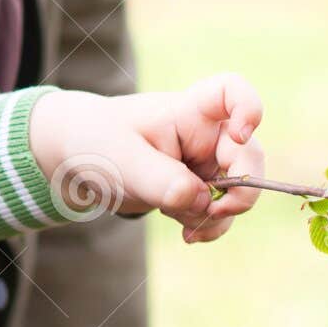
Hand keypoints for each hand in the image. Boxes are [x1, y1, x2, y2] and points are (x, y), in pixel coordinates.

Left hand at [28, 72, 264, 242]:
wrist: (78, 158)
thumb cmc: (98, 143)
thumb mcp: (121, 161)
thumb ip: (160, 180)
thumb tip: (204, 202)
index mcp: (187, 111)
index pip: (230, 92)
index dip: (248, 109)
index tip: (239, 136)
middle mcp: (205, 133)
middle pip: (249, 156)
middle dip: (239, 191)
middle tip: (212, 212)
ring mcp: (204, 161)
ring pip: (238, 190)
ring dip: (217, 214)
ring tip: (179, 221)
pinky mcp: (198, 187)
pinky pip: (220, 209)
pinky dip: (209, 225)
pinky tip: (188, 234)